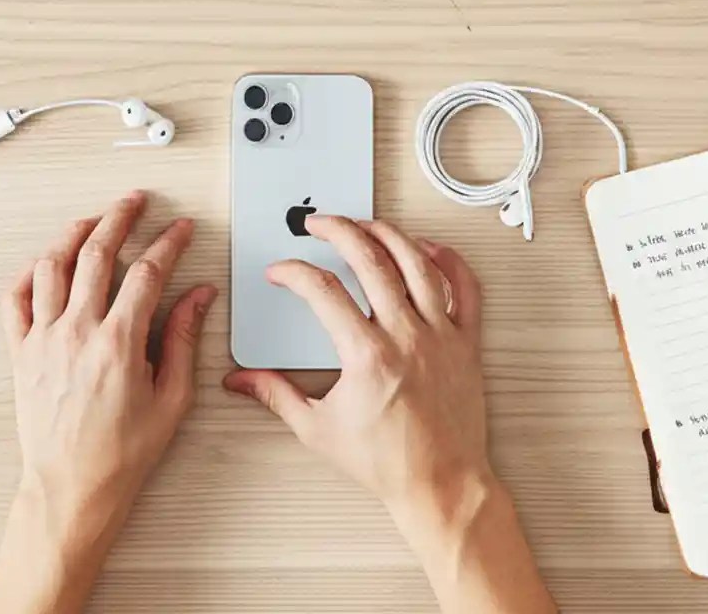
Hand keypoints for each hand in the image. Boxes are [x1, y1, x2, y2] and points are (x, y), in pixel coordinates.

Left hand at [0, 191, 215, 613]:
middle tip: (135, 202)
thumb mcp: (171, 399)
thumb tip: (197, 298)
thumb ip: (182, 340)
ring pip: (51, 266)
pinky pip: (14, 300)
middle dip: (120, 218)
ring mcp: (43, 340)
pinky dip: (28, 274)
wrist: (71, 487)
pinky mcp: (21, 354)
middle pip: (97, 253)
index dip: (168, 243)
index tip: (180, 230)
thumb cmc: (121, 453)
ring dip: (73, 234)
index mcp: (118, 342)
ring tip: (92, 221)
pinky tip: (44, 264)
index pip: (147, 272)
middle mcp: (76, 332)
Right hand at [223, 215, 487, 507]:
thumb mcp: (318, 430)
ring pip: (417, 263)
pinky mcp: (466, 342)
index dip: (294, 273)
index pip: (322, 291)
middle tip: (319, 224)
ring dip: (388, 234)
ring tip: (365, 223)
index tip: (281, 272)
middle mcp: (406, 337)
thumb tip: (241, 381)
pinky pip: (464, 288)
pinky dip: (448, 260)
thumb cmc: (386, 462)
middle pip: (370, 260)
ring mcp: (440, 335)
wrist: (440, 483)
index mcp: (367, 356)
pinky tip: (426, 249)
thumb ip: (276, 396)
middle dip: (338, 231)